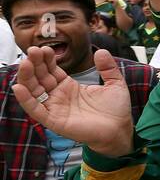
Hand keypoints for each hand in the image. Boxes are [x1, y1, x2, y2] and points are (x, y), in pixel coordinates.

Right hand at [12, 48, 134, 156]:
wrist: (120, 130)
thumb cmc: (115, 110)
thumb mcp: (114, 84)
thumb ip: (108, 68)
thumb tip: (101, 51)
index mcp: (69, 86)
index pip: (52, 70)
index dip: (47, 60)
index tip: (45, 48)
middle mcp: (58, 96)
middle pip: (40, 77)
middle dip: (35, 64)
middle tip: (33, 50)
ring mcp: (55, 108)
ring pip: (34, 91)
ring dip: (27, 77)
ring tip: (26, 63)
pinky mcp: (54, 120)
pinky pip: (36, 110)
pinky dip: (26, 100)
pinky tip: (19, 87)